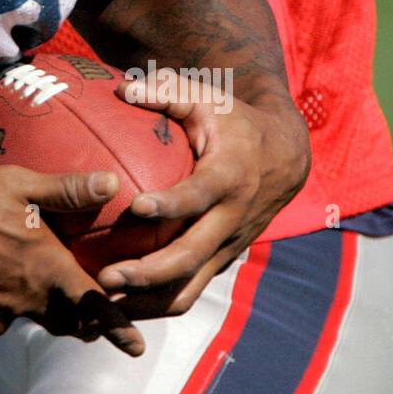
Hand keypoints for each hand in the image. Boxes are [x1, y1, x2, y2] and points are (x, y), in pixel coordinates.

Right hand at [0, 166, 144, 355]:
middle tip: (88, 319)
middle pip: (64, 320)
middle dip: (79, 322)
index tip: (136, 347)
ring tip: (14, 276)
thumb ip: (63, 190)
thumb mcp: (13, 186)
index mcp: (47, 270)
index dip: (119, 327)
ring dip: (28, 301)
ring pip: (24, 313)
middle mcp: (28, 301)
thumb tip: (112, 184)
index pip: (95, 305)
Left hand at [95, 80, 309, 317]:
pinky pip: (191, 289)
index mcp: (229, 177)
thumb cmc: (235, 121)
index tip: (137, 206)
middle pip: (191, 255)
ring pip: (191, 285)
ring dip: (148, 300)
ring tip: (106, 304)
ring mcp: (228, 245)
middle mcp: (231, 218)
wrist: (286, 156)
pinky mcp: (222, 260)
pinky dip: (157, 302)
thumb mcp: (208, 98)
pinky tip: (119, 304)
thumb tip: (121, 88)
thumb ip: (166, 92)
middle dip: (148, 272)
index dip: (172, 203)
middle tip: (106, 276)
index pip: (200, 195)